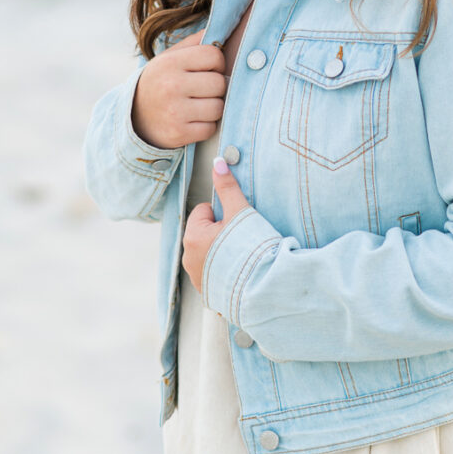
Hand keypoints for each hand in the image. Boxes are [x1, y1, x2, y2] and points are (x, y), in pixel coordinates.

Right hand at [131, 31, 226, 149]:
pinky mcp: (178, 134)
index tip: (207, 69)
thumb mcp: (169, 58)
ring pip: (218, 107)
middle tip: (202, 90)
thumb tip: (222, 27)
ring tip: (198, 105)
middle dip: (216, 87)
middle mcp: (171, 85)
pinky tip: (193, 120)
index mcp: (170, 62)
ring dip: (212, 108)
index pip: (214, 55)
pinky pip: (210, 128)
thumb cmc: (160, 82)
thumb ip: (194, 43)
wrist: (134, 117)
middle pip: (219, 83)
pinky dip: (205, 126)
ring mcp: (175, 111)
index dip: (216, 62)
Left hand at [182, 156, 250, 297]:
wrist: (264, 286)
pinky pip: (214, 274)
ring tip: (243, 257)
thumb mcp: (240, 211)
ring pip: (209, 253)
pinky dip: (225, 271)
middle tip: (242, 240)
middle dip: (222, 233)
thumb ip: (227, 187)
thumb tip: (218, 161)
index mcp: (193, 235)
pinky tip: (240, 272)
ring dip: (222, 252)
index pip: (205, 211)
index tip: (237, 225)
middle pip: (206, 232)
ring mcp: (197, 278)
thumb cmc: (251, 246)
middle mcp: (188, 258)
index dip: (224, 214)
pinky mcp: (207, 292)